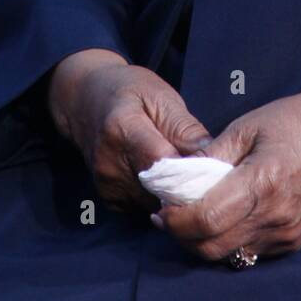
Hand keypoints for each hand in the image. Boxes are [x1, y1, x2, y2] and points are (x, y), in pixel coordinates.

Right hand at [48, 49, 213, 213]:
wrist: (85, 101)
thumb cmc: (128, 92)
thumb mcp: (160, 96)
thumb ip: (185, 129)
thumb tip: (213, 159)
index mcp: (122, 129)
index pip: (162, 163)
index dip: (191, 170)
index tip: (214, 169)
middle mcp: (109, 163)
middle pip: (160, 189)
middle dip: (188, 186)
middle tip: (207, 173)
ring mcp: (106, 185)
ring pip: (156, 204)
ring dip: (175, 194)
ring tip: (186, 172)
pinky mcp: (109, 199)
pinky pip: (145, 208)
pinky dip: (160, 198)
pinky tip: (164, 179)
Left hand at [154, 81, 300, 262]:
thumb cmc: (298, 121)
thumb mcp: (248, 125)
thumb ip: (211, 155)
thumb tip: (177, 177)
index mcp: (263, 182)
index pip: (205, 219)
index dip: (175, 218)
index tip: (161, 206)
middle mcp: (275, 216)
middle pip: (211, 247)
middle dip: (182, 234)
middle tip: (168, 213)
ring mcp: (286, 233)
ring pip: (228, 255)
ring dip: (202, 240)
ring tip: (192, 215)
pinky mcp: (292, 241)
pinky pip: (248, 252)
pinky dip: (227, 241)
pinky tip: (223, 217)